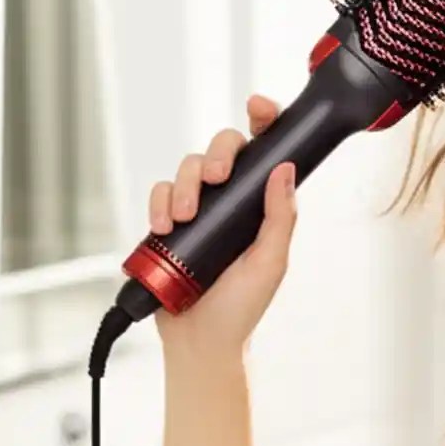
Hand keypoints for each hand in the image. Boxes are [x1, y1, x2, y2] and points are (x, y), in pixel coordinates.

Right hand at [151, 94, 291, 358]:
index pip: (266, 152)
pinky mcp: (169, 221)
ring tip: (183, 217)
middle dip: (216, 154)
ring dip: (183, 185)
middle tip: (214, 178)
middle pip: (222, 149)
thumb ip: (281, 217)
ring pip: (187, 167)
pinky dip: (158, 201)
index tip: (258, 105)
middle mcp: (232, 199)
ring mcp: (200, 207)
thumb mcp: (271, 261)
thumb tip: (286, 170)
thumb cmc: (244, 305)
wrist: (201, 340)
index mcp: (263, 203)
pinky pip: (160, 192)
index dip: (263, 120)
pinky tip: (164, 224)